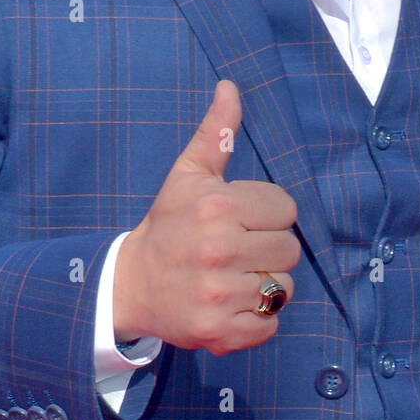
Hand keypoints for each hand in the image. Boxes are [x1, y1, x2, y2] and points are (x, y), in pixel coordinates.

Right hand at [113, 80, 299, 354]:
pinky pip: (271, 324)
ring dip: (264, 284)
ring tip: (233, 277)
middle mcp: (219, 250)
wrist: (130, 284)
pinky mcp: (221, 332)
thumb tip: (230, 86)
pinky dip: (257, 319)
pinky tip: (231, 303)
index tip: (240, 219)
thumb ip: (215, 132)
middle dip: (268, 248)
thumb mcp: (187, 175)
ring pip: (284, 288)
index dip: (267, 213)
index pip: (286, 208)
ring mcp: (220, 294)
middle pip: (290, 249)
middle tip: (237, 250)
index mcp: (217, 207)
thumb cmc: (168, 224)